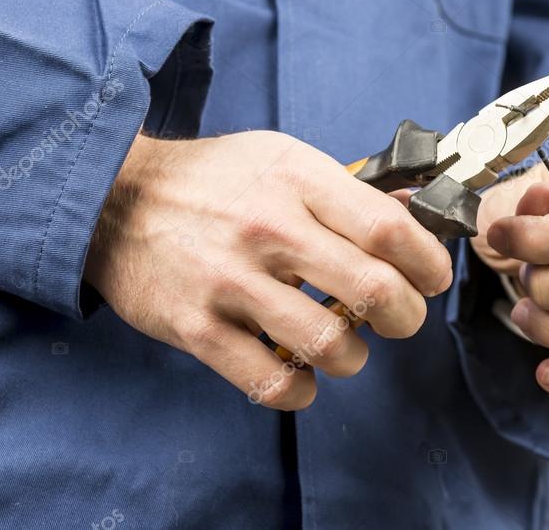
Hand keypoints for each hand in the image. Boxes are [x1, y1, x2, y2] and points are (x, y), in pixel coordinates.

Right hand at [85, 131, 451, 409]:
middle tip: (400, 319)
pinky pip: (270, 382)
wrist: (116, 197)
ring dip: (352, 356)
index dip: (428, 263)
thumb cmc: (215, 180)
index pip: (389, 229)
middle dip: (406, 317)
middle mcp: (268, 228)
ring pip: (329, 344)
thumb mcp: (285, 158)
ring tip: (344, 345)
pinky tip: (300, 373)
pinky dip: (299, 390)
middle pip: (374, 288)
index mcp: (298, 180)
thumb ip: (348, 190)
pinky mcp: (197, 327)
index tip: (432, 278)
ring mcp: (230, 280)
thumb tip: (416, 210)